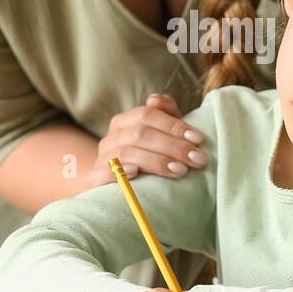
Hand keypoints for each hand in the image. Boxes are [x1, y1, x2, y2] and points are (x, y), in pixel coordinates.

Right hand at [84, 93, 207, 189]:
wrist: (118, 192)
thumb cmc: (147, 162)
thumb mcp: (161, 138)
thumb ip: (165, 116)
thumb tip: (157, 99)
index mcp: (124, 122)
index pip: (147, 114)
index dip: (174, 125)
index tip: (198, 139)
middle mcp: (110, 138)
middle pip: (140, 134)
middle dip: (173, 146)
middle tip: (197, 159)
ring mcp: (101, 159)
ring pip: (126, 153)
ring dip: (156, 161)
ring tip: (181, 171)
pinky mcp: (93, 181)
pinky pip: (102, 174)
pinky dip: (119, 172)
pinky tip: (137, 174)